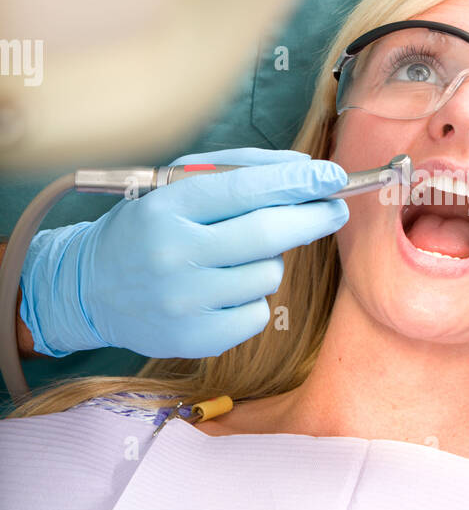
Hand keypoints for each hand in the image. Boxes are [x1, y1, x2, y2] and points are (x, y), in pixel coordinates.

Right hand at [19, 149, 348, 358]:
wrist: (92, 289)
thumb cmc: (149, 227)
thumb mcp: (177, 184)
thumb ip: (239, 169)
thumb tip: (304, 169)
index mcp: (166, 207)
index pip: (246, 189)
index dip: (298, 182)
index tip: (333, 177)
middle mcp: (173, 255)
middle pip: (267, 234)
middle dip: (313, 217)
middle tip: (336, 209)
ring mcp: (183, 302)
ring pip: (268, 275)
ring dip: (270, 261)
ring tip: (238, 257)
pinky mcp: (194, 339)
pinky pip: (257, 314)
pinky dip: (253, 298)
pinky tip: (225, 290)